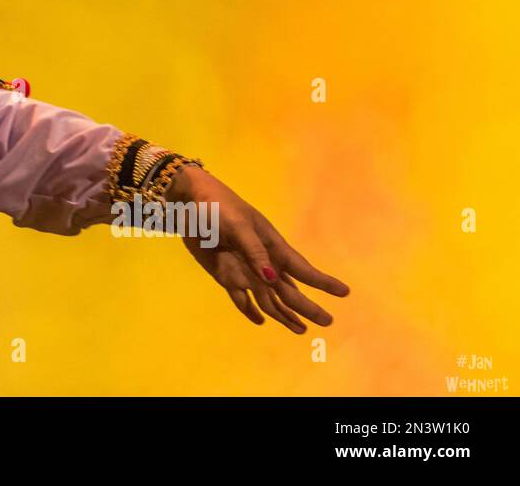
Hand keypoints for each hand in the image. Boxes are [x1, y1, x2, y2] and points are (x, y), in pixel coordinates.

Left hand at [166, 165, 349, 332]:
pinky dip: (249, 310)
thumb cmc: (217, 206)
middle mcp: (261, 261)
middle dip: (307, 305)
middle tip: (327, 321)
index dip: (322, 281)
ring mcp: (244, 270)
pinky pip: (241, 297)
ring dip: (283, 314)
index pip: (301, 268)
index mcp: (271, 245)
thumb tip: (272, 278)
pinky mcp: (225, 275)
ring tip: (300, 330)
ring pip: (268, 297)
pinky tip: (260, 321)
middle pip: (288, 288)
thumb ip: (254, 251)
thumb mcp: (237, 225)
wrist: (188, 202)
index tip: (344, 292)